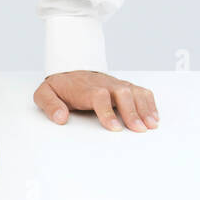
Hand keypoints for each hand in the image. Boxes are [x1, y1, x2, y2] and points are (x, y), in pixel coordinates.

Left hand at [34, 71, 159, 132]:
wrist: (70, 70)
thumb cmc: (60, 87)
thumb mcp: (45, 94)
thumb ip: (50, 105)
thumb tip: (60, 118)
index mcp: (86, 88)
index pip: (99, 97)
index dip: (108, 112)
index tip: (115, 128)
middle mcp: (105, 85)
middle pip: (123, 93)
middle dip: (132, 112)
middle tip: (139, 129)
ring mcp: (116, 85)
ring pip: (135, 92)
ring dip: (145, 108)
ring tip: (151, 125)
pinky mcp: (124, 87)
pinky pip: (141, 92)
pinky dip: (150, 103)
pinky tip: (154, 118)